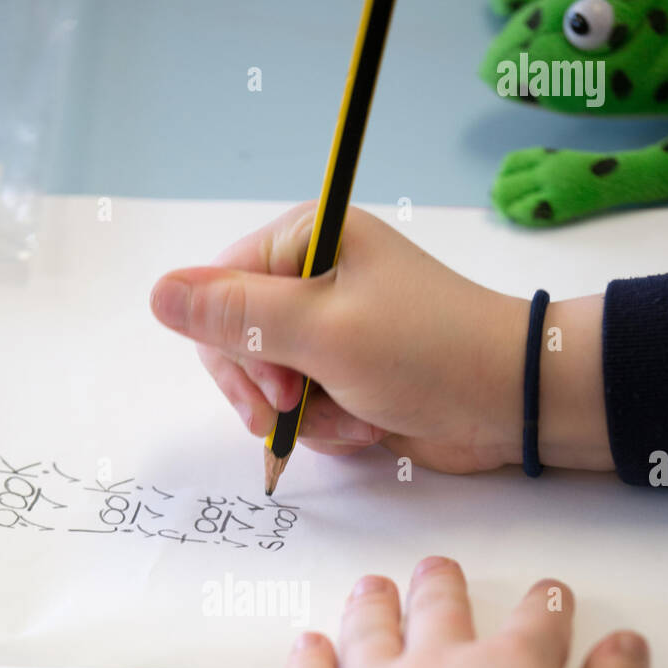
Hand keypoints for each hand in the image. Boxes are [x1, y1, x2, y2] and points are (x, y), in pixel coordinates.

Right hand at [150, 202, 612, 472]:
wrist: (511, 403)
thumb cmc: (426, 353)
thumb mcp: (324, 332)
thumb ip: (238, 315)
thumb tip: (156, 292)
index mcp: (307, 241)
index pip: (219, 293)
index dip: (235, 349)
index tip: (276, 385)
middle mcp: (313, 279)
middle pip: (238, 343)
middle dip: (269, 389)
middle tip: (301, 406)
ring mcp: (332, 330)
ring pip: (270, 386)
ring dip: (308, 415)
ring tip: (357, 414)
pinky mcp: (348, 374)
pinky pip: (305, 409)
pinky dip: (331, 426)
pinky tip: (370, 424)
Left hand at [284, 559, 647, 667]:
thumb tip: (622, 646)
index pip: (537, 620)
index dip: (547, 604)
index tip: (548, 597)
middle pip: (439, 612)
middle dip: (440, 587)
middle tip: (436, 572)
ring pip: (369, 637)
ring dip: (371, 608)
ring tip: (371, 590)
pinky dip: (306, 666)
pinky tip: (307, 647)